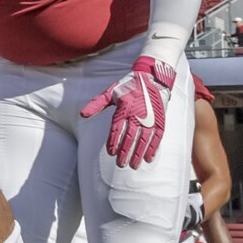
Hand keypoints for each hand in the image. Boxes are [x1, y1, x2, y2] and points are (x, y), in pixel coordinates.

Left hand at [79, 52, 177, 169]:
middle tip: (121, 165)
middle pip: (130, 137)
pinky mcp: (160, 119)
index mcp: (124, 107)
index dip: (114, 141)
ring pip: (144, 139)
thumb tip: (82, 115)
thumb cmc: (128, 85)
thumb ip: (97, 104)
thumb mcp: (111, 92)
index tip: (111, 153)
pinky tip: (148, 158)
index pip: (117, 128)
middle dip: (125, 152)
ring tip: (133, 165)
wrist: (152, 77)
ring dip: (139, 153)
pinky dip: (153, 148)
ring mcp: (150, 117)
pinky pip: (157, 136)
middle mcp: (138, 114)